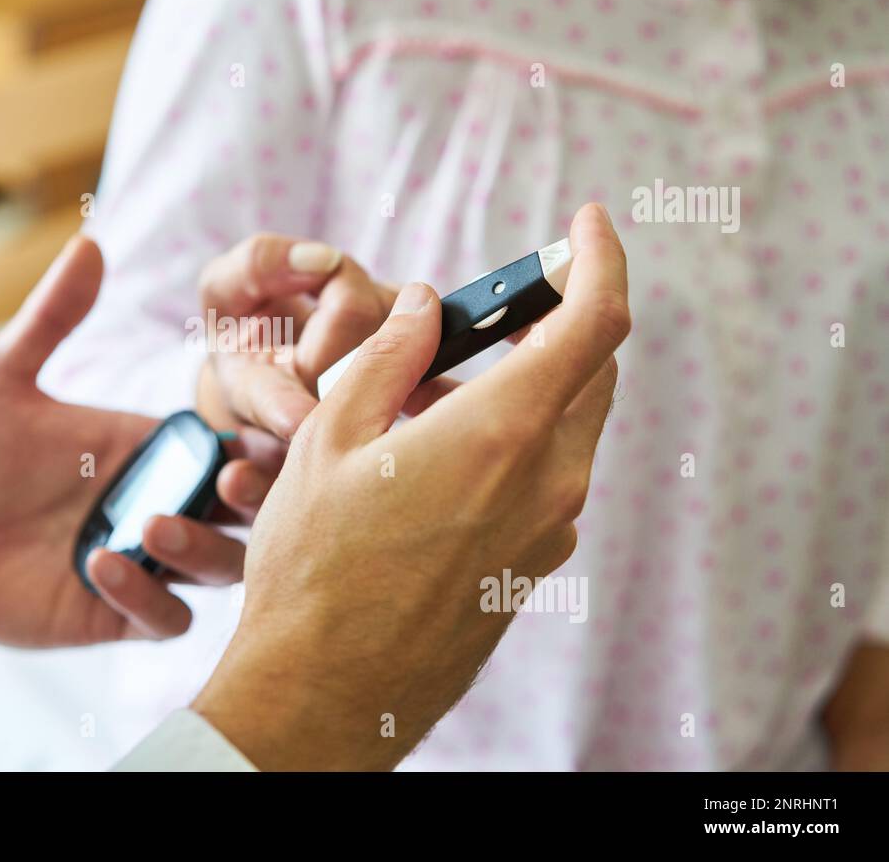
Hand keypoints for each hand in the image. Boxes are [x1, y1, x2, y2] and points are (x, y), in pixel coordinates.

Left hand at [0, 235, 259, 644]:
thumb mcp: (4, 378)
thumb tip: (90, 242)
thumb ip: (52, 317)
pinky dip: (148, 597)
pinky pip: (166, 619)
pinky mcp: (113, 612)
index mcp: (149, 447)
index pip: (232, 444)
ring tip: (154, 524)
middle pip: (246, 511)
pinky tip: (99, 565)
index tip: (263, 429)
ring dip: (204, 549)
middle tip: (233, 481)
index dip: (260, 440)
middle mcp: (159, 502)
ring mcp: (143, 560)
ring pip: (220, 568)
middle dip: (257, 499)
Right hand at [192, 204, 629, 769]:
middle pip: (589, 371)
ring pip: (565, 426)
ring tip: (428, 397)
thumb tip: (422, 306)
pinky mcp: (532, 565)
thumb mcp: (331, 438)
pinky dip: (511, 443)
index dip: (599, 258)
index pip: (596, 320)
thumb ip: (389, 358)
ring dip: (521, 389)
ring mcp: (547, 530)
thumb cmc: (316, 565)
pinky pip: (544, 478)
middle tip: (490, 310)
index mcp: (503, 432)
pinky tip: (435, 458)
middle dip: (553, 322)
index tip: (585, 224)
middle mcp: (548, 479)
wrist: (326, 690)